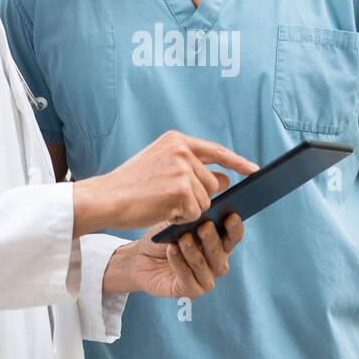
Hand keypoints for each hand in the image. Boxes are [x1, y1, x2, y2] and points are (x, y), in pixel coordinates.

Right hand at [72, 130, 257, 235]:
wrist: (104, 198)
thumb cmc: (129, 186)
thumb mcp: (160, 166)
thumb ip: (191, 168)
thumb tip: (225, 178)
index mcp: (177, 140)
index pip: (216, 150)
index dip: (237, 162)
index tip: (254, 170)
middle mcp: (182, 150)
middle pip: (213, 183)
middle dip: (198, 198)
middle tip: (168, 199)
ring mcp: (182, 169)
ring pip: (206, 201)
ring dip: (188, 209)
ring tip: (161, 203)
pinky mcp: (181, 190)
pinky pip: (195, 213)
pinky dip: (181, 218)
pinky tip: (161, 211)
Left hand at [103, 213, 244, 298]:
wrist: (140, 257)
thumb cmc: (162, 237)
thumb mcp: (176, 221)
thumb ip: (191, 213)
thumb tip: (205, 199)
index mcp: (219, 244)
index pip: (233, 236)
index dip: (235, 227)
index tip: (231, 216)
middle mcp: (216, 263)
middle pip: (220, 252)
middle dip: (212, 239)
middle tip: (204, 226)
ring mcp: (205, 279)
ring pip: (204, 267)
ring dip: (194, 252)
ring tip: (183, 238)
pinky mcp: (190, 292)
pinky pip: (188, 280)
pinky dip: (180, 265)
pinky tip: (172, 251)